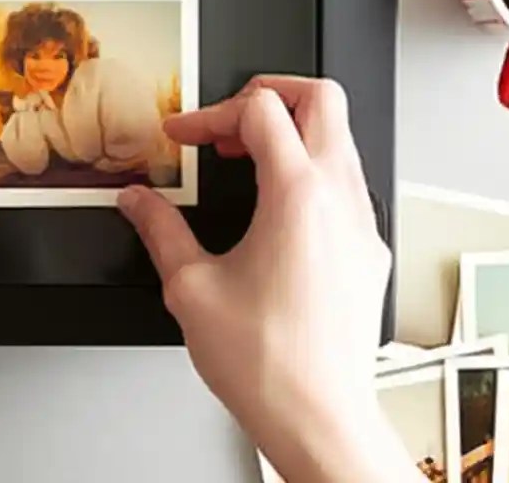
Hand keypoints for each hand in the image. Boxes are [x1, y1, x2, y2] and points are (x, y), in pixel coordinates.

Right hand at [117, 75, 420, 482]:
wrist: (318, 415)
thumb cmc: (268, 362)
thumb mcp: (190, 286)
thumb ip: (160, 229)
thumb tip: (139, 201)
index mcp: (296, 194)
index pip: (260, 109)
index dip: (210, 114)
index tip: (184, 138)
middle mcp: (340, 199)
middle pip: (322, 98)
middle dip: (270, 93)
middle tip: (230, 119)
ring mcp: (361, 224)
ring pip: (341, 138)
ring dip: (293, 134)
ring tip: (248, 161)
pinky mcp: (369, 251)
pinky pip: (348, 185)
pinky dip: (311, 174)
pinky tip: (277, 209)